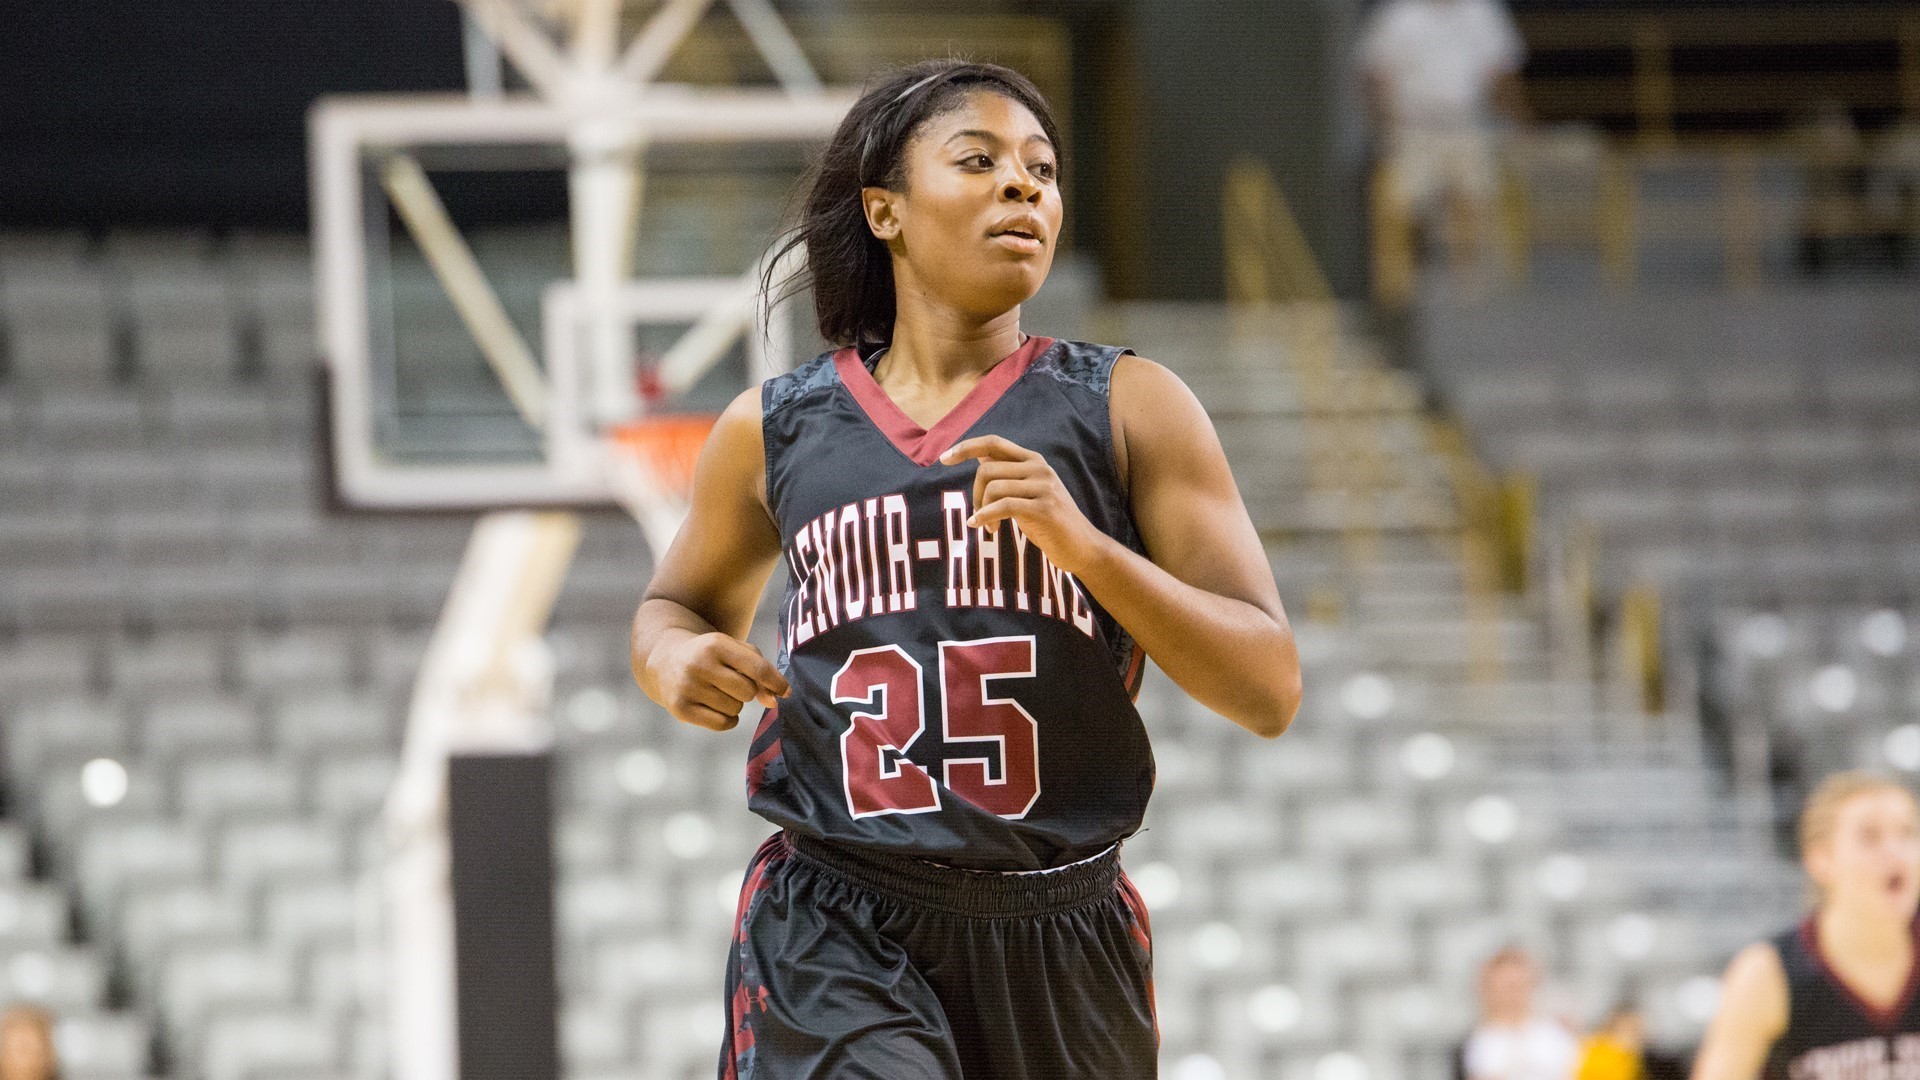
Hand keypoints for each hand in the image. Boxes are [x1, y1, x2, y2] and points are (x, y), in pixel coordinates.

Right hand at [648, 631, 789, 731]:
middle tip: (732, 683)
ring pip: (735, 709)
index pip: (756, 668)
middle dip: (748, 691)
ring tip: (718, 691)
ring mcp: (687, 688)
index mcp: (715, 644)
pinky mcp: (680, 709)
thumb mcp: (733, 650)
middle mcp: (699, 665)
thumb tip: (773, 701)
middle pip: (748, 692)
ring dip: (734, 704)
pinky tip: (715, 706)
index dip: (776, 682)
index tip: (786, 692)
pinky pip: (722, 724)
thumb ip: (760, 669)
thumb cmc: (711, 655)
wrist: (666, 660)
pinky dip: (727, 719)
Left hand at [939, 434, 1106, 574]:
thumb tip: (980, 458)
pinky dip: (986, 517)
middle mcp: (1039, 468)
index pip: (994, 442)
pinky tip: (983, 527)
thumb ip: (1008, 475)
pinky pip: (1003, 506)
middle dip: (976, 495)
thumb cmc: (1049, 522)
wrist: (1083, 547)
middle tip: (981, 516)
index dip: (966, 447)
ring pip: (993, 488)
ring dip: (983, 510)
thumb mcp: (1027, 492)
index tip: (944, 458)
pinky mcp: (1044, 509)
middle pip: (987, 470)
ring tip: (990, 527)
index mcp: (1033, 460)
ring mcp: (1043, 488)